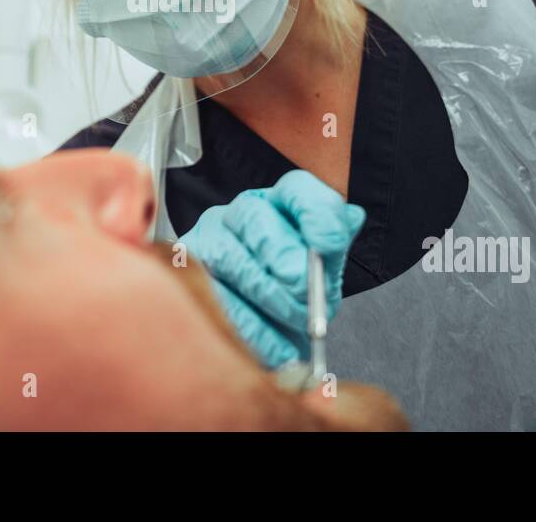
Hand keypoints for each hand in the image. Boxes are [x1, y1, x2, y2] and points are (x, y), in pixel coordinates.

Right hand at [177, 169, 364, 367]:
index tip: (328, 243)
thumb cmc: (295, 296)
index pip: (297, 189)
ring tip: (297, 321)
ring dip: (268, 295)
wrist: (268, 334)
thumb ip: (336, 243)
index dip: (314, 212)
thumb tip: (349, 218)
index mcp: (280, 204)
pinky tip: (277, 347)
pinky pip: (214, 297)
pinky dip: (251, 327)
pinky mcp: (185, 276)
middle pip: (253, 216)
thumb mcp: (323, 271)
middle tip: (306, 292)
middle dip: (284, 256)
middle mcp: (239, 214)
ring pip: (229, 257)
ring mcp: (207, 241)